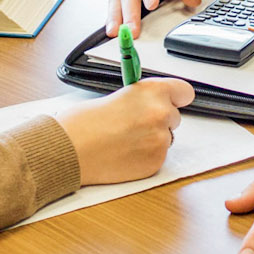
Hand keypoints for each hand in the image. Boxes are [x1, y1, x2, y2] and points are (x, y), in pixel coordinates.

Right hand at [55, 78, 197, 183]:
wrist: (69, 149)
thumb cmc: (83, 123)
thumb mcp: (118, 97)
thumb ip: (141, 100)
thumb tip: (150, 105)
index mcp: (152, 91)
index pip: (184, 91)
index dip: (177, 97)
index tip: (174, 100)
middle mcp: (161, 114)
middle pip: (174, 117)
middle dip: (158, 121)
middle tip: (133, 125)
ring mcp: (160, 140)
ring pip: (166, 138)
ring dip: (151, 140)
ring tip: (123, 141)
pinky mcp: (155, 162)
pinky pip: (157, 157)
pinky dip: (144, 157)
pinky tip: (123, 154)